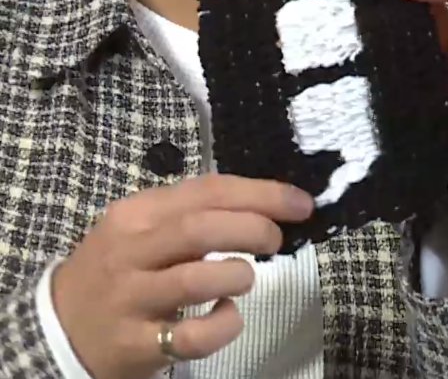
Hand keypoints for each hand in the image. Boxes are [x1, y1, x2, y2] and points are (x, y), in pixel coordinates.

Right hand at [52, 174, 313, 378]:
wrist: (60, 325)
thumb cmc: (120, 265)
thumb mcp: (146, 226)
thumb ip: (195, 212)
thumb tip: (264, 205)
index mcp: (139, 212)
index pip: (208, 190)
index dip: (262, 194)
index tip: (300, 204)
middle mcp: (131, 250)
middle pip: (202, 228)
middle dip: (253, 228)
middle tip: (276, 240)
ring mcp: (130, 298)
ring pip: (196, 279)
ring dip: (238, 275)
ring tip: (246, 277)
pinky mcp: (134, 344)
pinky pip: (192, 337)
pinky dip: (224, 324)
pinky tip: (228, 316)